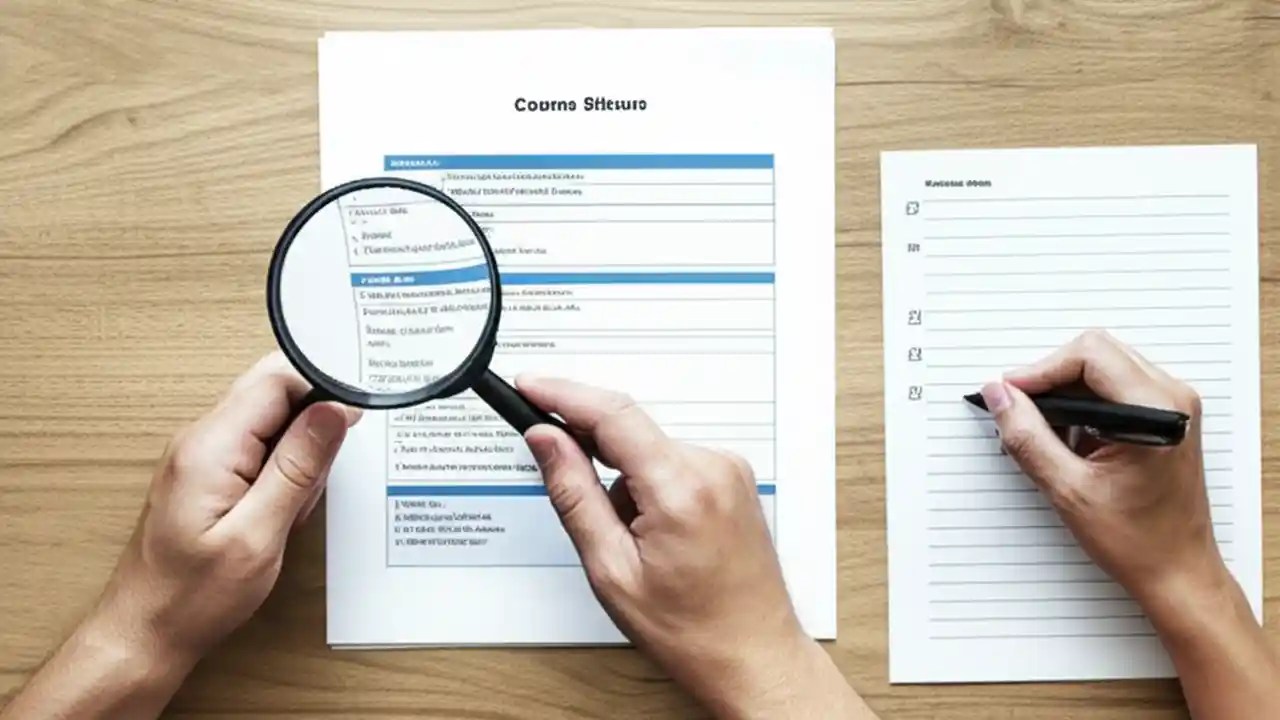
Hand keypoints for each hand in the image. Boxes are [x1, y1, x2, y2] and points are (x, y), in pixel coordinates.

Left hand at [2, 353, 359, 719]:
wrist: (144, 632)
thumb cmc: (191, 597)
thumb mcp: (258, 536)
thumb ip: (297, 467)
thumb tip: (333, 411)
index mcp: (210, 446)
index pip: (277, 378)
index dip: (324, 388)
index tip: (353, 419)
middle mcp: (200, 439)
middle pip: (276, 392)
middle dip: (313, 427)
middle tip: (312, 481)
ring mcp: (202, 453)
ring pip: (274, 421)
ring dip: (299, 456)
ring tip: (288, 510)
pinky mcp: (208, 470)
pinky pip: (261, 448)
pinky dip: (282, 474)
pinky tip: (277, 512)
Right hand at [516, 376, 873, 719]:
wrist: (753, 654)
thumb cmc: (692, 629)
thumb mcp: (612, 568)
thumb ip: (573, 494)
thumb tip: (545, 440)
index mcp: (681, 488)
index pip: (612, 414)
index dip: (562, 394)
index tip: (528, 385)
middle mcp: (713, 467)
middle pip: (629, 432)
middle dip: (593, 461)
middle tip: (585, 514)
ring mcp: (729, 470)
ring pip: (648, 450)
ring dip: (625, 484)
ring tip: (635, 547)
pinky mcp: (732, 478)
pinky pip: (672, 463)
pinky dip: (650, 488)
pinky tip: (655, 536)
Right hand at [980, 329, 1221, 605]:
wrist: (1177, 572)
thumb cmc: (1140, 541)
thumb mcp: (1068, 489)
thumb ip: (1027, 436)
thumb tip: (1000, 397)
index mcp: (1157, 410)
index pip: (1089, 355)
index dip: (1040, 370)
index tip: (1010, 394)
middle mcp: (1172, 399)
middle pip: (1095, 353)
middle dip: (1050, 378)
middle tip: (1019, 410)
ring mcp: (1170, 407)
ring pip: (1101, 367)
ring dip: (1064, 392)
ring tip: (1044, 432)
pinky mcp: (1162, 417)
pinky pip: (1112, 388)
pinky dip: (1081, 405)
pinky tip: (1066, 439)